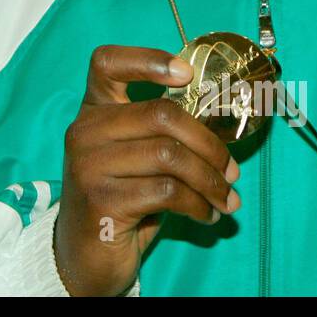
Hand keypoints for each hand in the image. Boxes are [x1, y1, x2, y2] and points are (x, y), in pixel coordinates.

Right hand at [54, 45, 240, 295]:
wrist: (85, 256)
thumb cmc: (121, 200)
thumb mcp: (135, 158)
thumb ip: (161, 136)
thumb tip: (222, 136)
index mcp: (93, 111)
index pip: (107, 63)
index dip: (149, 60)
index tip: (187, 75)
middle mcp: (84, 131)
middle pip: (160, 114)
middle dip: (209, 144)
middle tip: (231, 171)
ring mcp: (88, 166)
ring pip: (169, 155)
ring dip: (210, 180)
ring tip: (225, 199)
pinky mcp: (101, 201)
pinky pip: (167, 191)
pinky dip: (198, 204)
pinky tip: (206, 215)